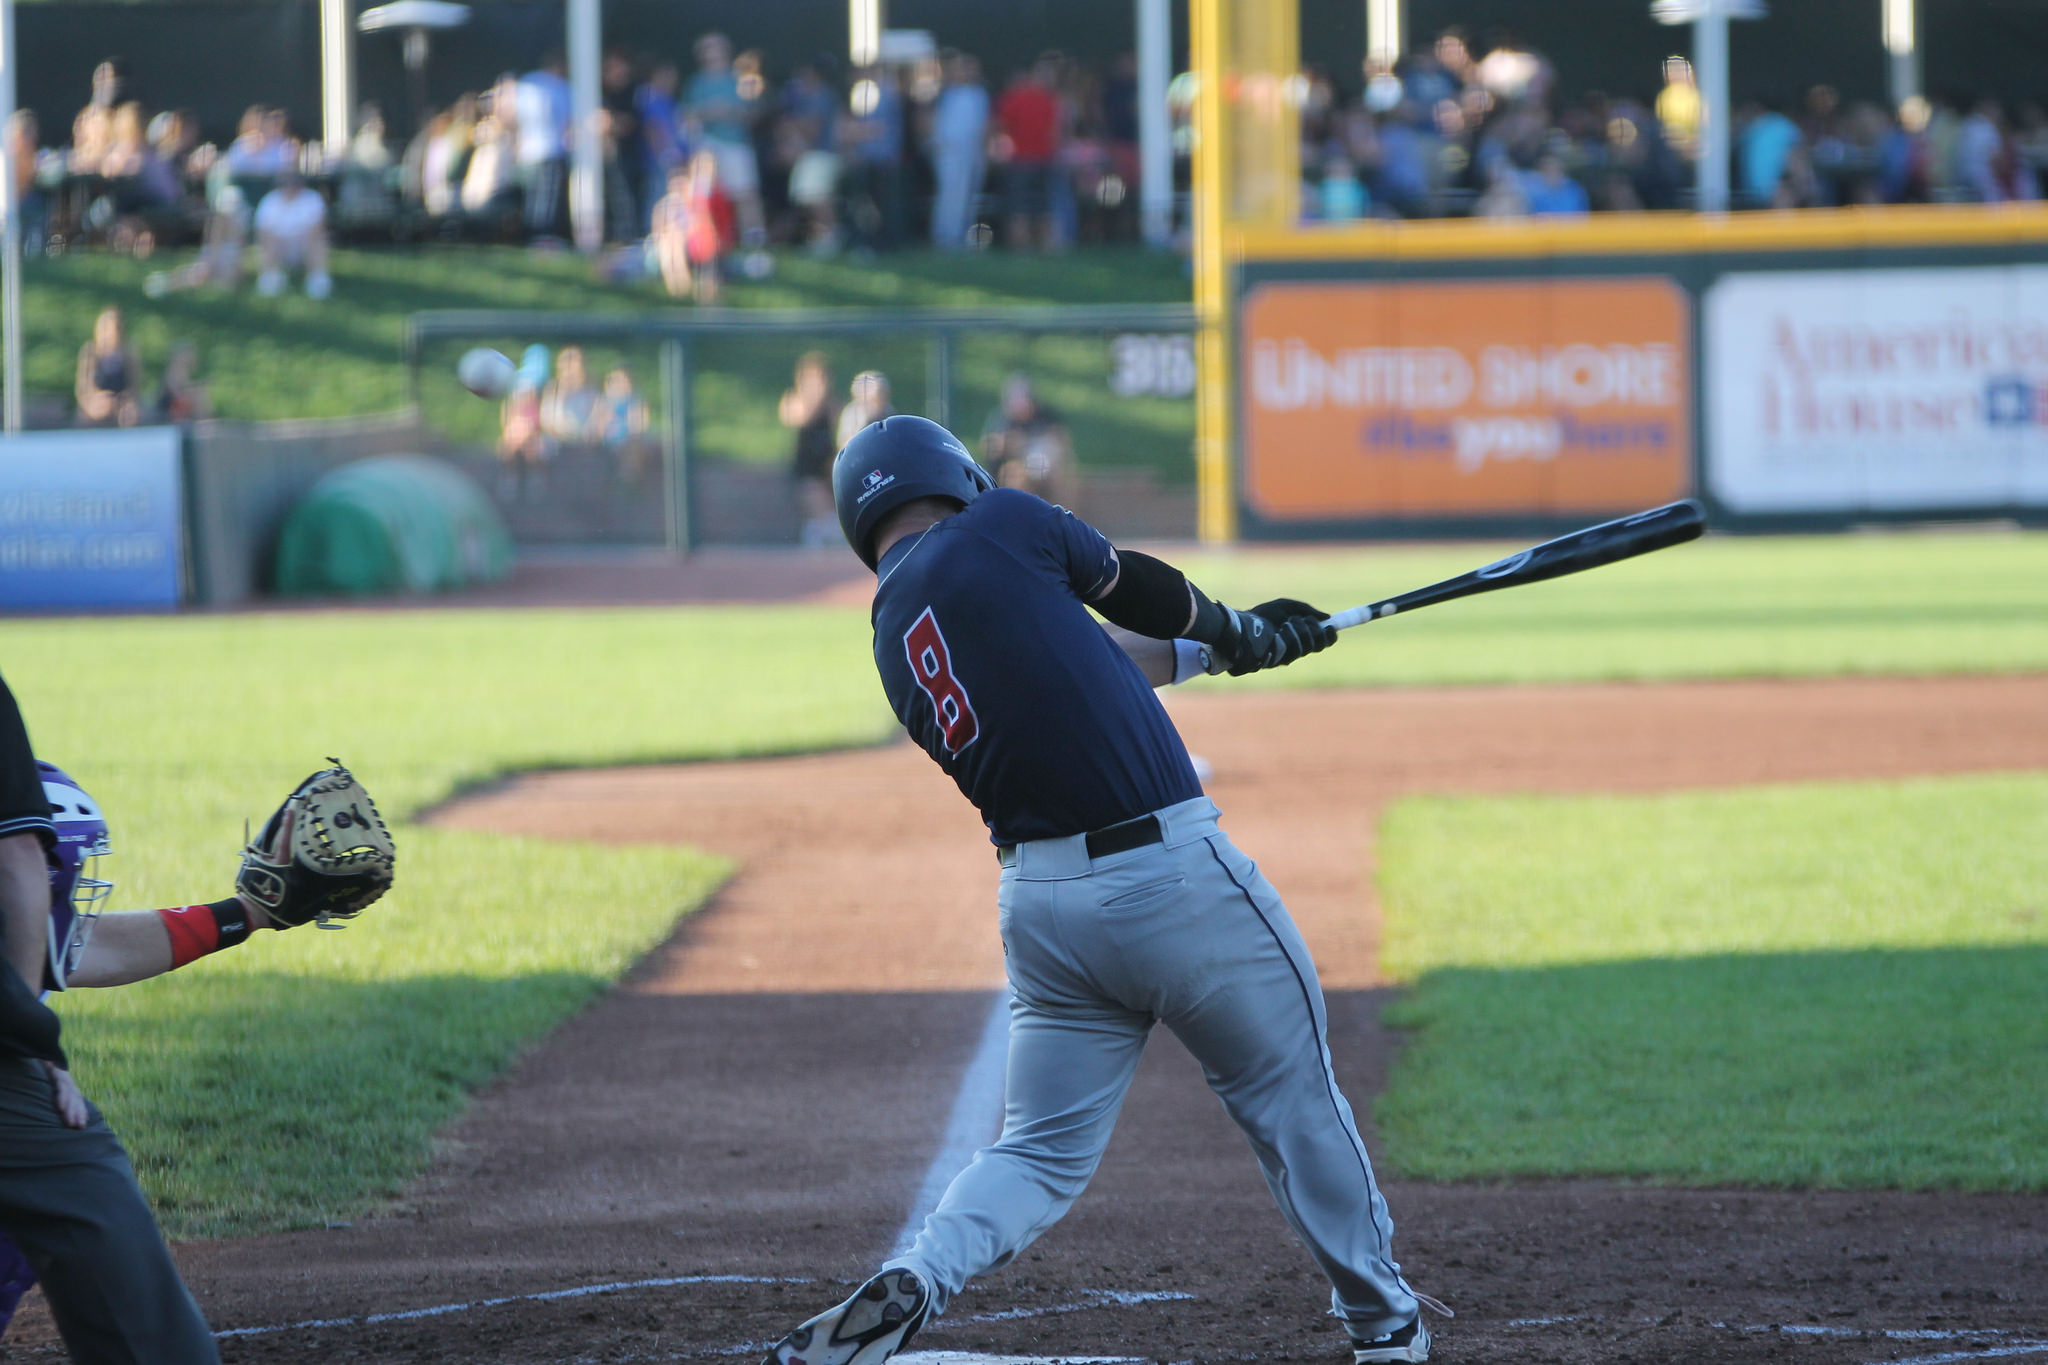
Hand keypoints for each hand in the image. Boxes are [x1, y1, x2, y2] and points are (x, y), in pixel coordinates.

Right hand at [44, 1063, 88, 1128]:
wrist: (39, 1047)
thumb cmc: (40, 1065)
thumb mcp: (46, 1080)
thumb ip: (52, 1091)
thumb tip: (52, 1107)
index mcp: (66, 1083)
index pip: (77, 1098)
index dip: (80, 1111)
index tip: (82, 1126)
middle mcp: (67, 1079)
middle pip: (76, 1097)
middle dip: (78, 1113)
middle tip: (79, 1127)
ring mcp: (62, 1074)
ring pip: (70, 1093)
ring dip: (71, 1109)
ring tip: (71, 1123)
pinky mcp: (55, 1070)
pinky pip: (60, 1085)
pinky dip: (62, 1096)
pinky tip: (61, 1107)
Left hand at [1212, 599, 1336, 676]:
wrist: (1240, 624)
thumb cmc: (1260, 616)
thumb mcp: (1286, 607)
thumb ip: (1307, 611)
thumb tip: (1327, 618)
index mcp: (1299, 638)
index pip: (1321, 642)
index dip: (1329, 635)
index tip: (1331, 625)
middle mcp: (1295, 650)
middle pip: (1318, 646)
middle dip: (1316, 630)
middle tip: (1305, 620)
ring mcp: (1285, 657)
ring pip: (1306, 648)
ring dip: (1301, 631)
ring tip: (1287, 622)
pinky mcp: (1276, 661)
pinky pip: (1293, 651)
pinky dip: (1290, 637)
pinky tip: (1280, 631)